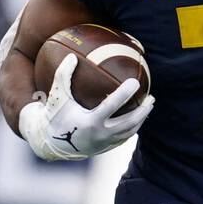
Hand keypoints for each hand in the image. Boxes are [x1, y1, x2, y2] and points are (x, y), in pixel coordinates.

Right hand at [19, 52, 153, 160]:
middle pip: (129, 122)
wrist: (51, 142)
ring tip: (149, 106)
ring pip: (130, 131)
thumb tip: (71, 56)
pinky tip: (138, 116)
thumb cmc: (55, 114)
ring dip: (141, 119)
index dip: (125, 93)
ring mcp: (105, 143)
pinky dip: (133, 127)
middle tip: (151, 97)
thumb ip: (63, 75)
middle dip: (143, 110)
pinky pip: (124, 137)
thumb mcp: (58, 95)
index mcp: (90, 122)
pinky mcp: (106, 148)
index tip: (135, 81)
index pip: (112, 106)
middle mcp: (100, 134)